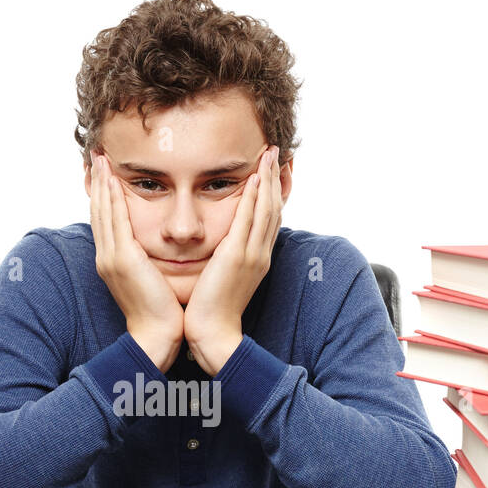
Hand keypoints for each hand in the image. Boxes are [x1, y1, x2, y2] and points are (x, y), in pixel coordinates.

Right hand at [89, 152, 183, 371]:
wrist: (156, 336)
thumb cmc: (161, 312)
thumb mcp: (150, 281)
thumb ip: (147, 262)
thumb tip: (155, 249)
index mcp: (113, 262)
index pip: (106, 221)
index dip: (103, 196)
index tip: (105, 173)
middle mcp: (106, 257)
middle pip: (99, 211)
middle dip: (98, 183)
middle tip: (97, 156)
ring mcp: (111, 258)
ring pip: (103, 212)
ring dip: (102, 183)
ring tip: (102, 159)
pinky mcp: (122, 260)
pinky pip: (115, 221)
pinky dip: (112, 198)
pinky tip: (113, 179)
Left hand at [183, 144, 283, 374]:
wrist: (213, 334)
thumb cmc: (213, 310)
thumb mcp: (223, 279)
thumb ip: (226, 260)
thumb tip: (221, 248)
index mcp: (256, 259)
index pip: (269, 219)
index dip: (272, 193)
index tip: (271, 171)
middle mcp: (259, 254)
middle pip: (273, 209)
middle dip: (274, 179)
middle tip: (275, 153)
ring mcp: (251, 255)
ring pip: (266, 210)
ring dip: (268, 180)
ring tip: (269, 155)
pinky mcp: (238, 258)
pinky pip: (249, 221)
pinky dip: (255, 198)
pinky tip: (255, 179)